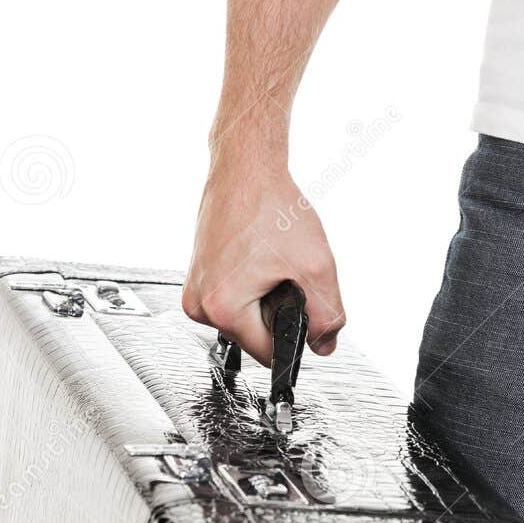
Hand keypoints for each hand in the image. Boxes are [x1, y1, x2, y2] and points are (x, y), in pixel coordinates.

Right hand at [182, 147, 345, 366]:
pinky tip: (259, 258)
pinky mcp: (197, 276)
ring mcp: (195, 289)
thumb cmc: (270, 207)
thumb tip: (324, 344)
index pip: (268, 353)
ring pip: (244, 317)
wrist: (246, 169)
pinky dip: (251, 286)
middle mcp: (199, 304)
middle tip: (286, 274)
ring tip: (271, 262)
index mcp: (221, 307)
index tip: (303, 308)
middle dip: (278, 313)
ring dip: (265, 299)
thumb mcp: (315, 268)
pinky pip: (232, 298)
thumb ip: (328, 316)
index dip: (295, 336)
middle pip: (254, 336)